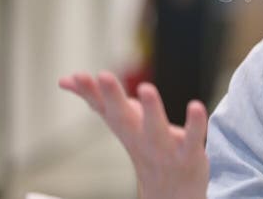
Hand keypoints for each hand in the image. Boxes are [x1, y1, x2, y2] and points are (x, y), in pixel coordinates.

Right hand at [58, 71, 208, 198]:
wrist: (172, 195)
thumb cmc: (146, 150)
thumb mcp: (123, 124)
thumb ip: (101, 101)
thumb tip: (66, 79)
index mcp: (125, 129)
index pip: (104, 109)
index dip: (90, 93)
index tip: (76, 76)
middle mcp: (140, 139)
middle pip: (124, 118)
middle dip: (113, 97)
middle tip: (102, 75)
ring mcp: (164, 149)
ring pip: (156, 130)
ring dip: (151, 110)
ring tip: (146, 87)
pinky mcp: (189, 155)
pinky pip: (192, 139)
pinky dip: (195, 124)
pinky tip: (196, 106)